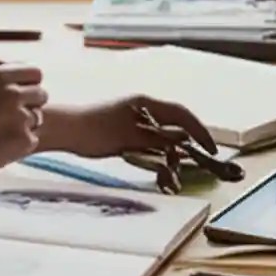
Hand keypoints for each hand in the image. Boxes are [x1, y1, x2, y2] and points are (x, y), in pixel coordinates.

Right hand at [0, 55, 47, 185]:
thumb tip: (7, 61)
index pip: (35, 73)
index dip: (29, 84)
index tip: (21, 94)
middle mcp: (12, 93)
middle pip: (41, 94)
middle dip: (30, 104)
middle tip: (9, 117)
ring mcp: (20, 117)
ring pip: (37, 117)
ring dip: (23, 125)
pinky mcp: (23, 140)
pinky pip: (32, 139)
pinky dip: (19, 144)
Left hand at [64, 94, 216, 159]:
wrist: (64, 131)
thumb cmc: (93, 131)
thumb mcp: (129, 137)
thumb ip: (157, 138)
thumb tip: (184, 140)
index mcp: (145, 103)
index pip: (182, 115)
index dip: (200, 132)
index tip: (211, 150)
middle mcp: (142, 109)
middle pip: (175, 125)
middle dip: (188, 145)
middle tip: (196, 163)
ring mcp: (134, 120)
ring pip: (163, 137)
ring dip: (171, 153)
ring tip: (174, 172)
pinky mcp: (126, 133)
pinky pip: (150, 143)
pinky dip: (157, 156)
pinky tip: (159, 169)